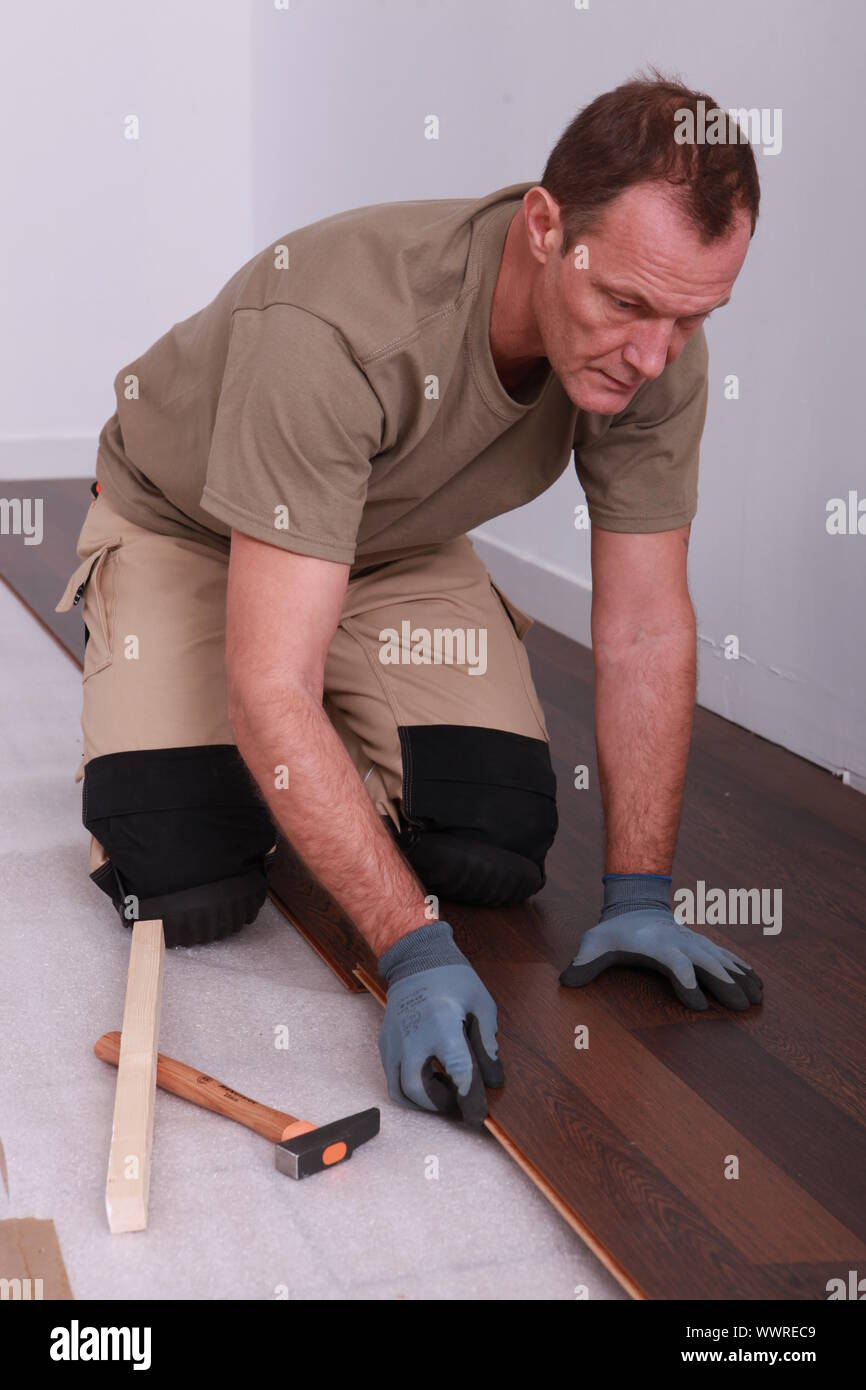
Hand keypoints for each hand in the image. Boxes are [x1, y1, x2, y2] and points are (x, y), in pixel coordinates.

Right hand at [377, 921, 504, 1124]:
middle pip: (418, 1090)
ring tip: (443, 1092)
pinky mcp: (385, 1043)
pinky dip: (409, 1087)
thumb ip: (487, 1042)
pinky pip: (392, 1077)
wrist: (416, 957)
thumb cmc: (452, 978)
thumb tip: (493, 1078)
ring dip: (422, 1100)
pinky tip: (429, 1077)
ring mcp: (393, 1041)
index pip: (458, 1071)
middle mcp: (412, 1037)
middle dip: (440, 1105)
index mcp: (441, 1024)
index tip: (478, 1113)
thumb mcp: (481, 1004)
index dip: (470, 1097)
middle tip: (458, 1102)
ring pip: (399, 1090)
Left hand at [560, 873, 763, 1010]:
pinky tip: (758, 984)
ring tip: (759, 998)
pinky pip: (726, 957)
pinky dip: (743, 969)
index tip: (698, 1004)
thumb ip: (583, 962)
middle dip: (725, 984)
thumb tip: (565, 981)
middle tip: (743, 1007)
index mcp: (657, 944)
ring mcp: (694, 942)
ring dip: (741, 978)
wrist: (636, 903)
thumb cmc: (613, 930)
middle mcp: (680, 942)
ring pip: (722, 960)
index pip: (676, 963)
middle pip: (707, 963)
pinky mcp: (702, 945)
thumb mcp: (594, 942)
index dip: (687, 982)